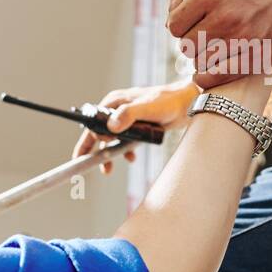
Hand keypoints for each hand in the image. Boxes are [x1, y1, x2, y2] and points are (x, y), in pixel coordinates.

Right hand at [71, 80, 198, 173]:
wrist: (187, 104)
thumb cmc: (168, 101)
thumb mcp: (147, 107)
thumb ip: (128, 114)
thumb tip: (111, 127)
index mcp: (115, 102)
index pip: (94, 121)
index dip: (89, 139)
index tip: (84, 155)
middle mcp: (117, 109)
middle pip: (98, 131)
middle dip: (93, 150)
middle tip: (85, 165)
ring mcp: (127, 118)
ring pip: (111, 139)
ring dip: (108, 154)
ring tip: (107, 169)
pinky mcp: (137, 126)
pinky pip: (125, 141)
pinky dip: (124, 151)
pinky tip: (130, 158)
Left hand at [167, 0, 271, 87]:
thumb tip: (174, 0)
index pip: (175, 25)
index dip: (180, 29)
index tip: (188, 30)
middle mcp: (226, 16)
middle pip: (186, 46)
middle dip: (191, 45)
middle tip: (199, 43)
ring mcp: (242, 38)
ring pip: (202, 62)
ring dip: (202, 60)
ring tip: (208, 55)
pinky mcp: (256, 57)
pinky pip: (218, 75)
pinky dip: (207, 77)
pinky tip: (206, 74)